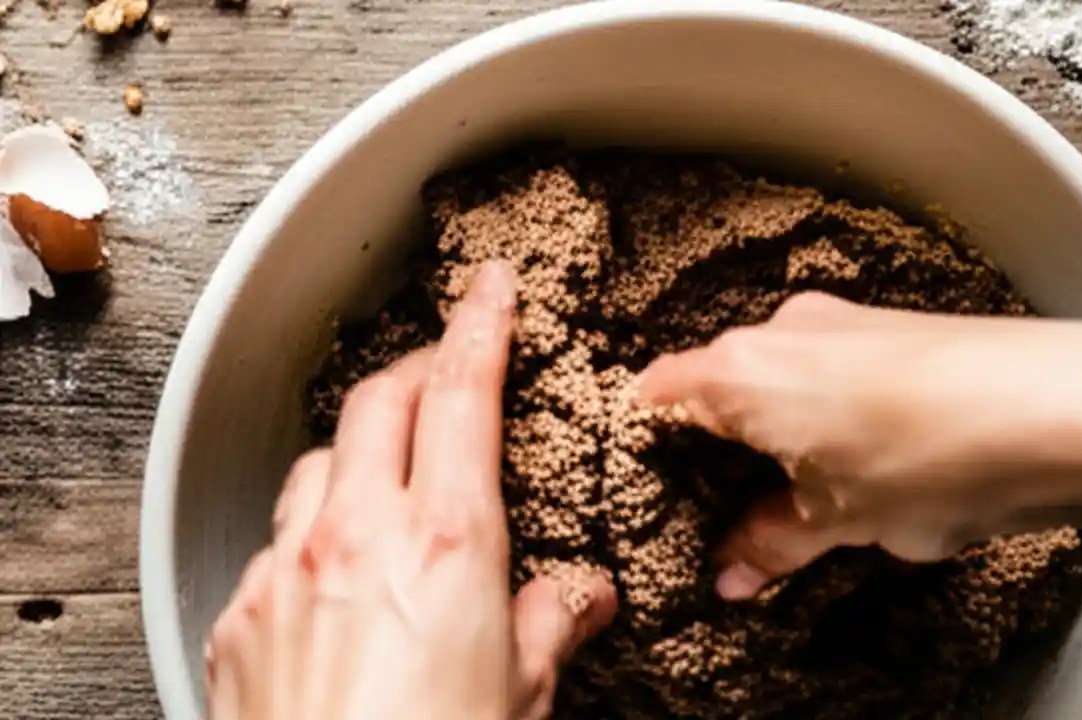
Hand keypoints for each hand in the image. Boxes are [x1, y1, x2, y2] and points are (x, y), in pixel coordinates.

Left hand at [205, 261, 617, 719]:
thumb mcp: (524, 695)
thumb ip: (553, 624)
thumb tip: (583, 596)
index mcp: (446, 542)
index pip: (463, 392)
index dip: (482, 324)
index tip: (493, 287)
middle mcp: (358, 535)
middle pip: (383, 400)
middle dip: (421, 370)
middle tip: (451, 372)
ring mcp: (287, 569)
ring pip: (324, 459)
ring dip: (363, 446)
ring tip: (393, 475)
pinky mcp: (241, 613)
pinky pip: (279, 534)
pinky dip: (315, 525)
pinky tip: (337, 569)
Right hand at [637, 292, 1081, 598]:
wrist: (1067, 405)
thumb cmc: (936, 456)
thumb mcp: (838, 520)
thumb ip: (772, 541)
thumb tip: (732, 570)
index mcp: (741, 372)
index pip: (658, 397)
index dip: (650, 446)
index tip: (658, 492)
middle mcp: (781, 331)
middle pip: (718, 388)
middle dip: (721, 451)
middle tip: (738, 513)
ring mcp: (841, 322)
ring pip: (781, 380)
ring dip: (782, 435)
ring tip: (818, 498)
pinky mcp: (895, 328)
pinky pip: (833, 371)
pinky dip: (830, 415)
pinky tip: (872, 463)